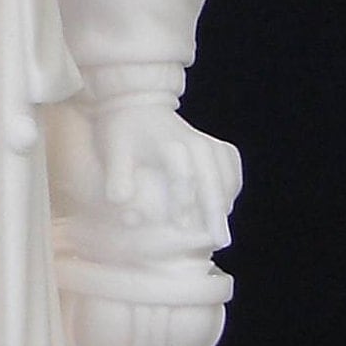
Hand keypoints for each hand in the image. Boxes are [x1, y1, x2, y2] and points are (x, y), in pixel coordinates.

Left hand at [90, 100, 238, 240]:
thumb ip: (118, 180)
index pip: (184, 175)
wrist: (136, 104)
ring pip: (227, 175)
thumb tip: (122, 206)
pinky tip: (224, 206)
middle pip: (212, 179)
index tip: (180, 226)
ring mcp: (208, 143)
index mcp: (170, 144)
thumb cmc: (122, 132)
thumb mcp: (113, 152)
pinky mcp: (215, 145)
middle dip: (215, 212)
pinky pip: (232, 168)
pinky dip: (232, 187)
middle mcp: (195, 142)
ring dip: (225, 203)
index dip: (183, 201)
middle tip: (219, 241)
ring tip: (219, 233)